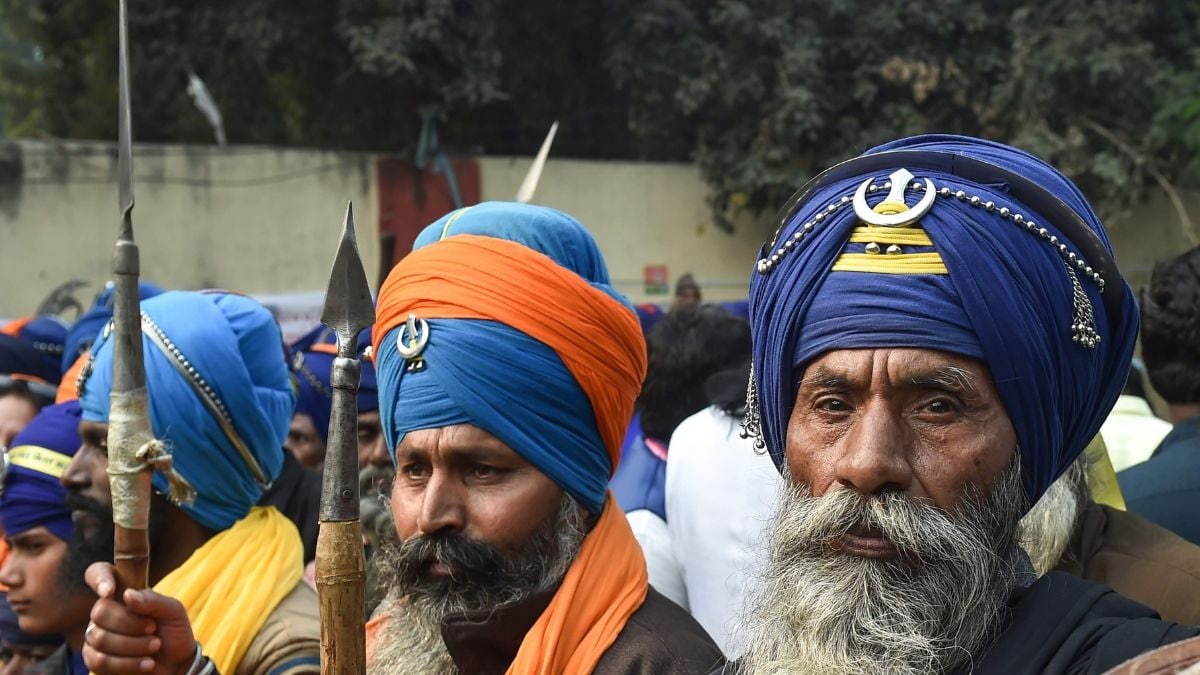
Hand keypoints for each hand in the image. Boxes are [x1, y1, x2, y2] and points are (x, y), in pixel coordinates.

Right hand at [82, 563, 197, 674]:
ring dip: (133, 645)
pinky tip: (146, 664)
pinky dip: (127, 664)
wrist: (176, 664)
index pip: (98, 573)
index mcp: (123, 593)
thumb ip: (153, 601)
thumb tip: (127, 595)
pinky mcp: (95, 660)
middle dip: (129, 623)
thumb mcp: (173, 612)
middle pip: (99, 611)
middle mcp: (106, 612)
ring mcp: (97, 635)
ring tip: (155, 646)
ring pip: (99, 638)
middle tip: (152, 628)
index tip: (110, 591)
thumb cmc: (174, 632)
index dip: (99, 578)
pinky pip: (99, 661)